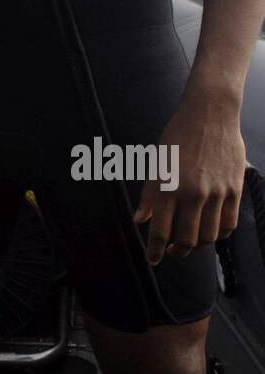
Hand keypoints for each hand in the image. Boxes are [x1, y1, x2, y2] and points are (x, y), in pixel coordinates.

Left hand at [132, 99, 245, 263]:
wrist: (209, 114)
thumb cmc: (178, 136)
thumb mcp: (156, 163)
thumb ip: (149, 194)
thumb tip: (140, 219)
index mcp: (168, 187)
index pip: (160, 231)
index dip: (155, 250)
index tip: (152, 259)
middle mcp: (192, 193)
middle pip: (187, 239)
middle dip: (177, 251)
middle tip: (172, 251)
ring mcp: (216, 193)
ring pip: (209, 236)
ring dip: (199, 246)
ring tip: (191, 243)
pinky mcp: (234, 189)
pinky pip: (229, 223)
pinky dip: (220, 235)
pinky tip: (211, 233)